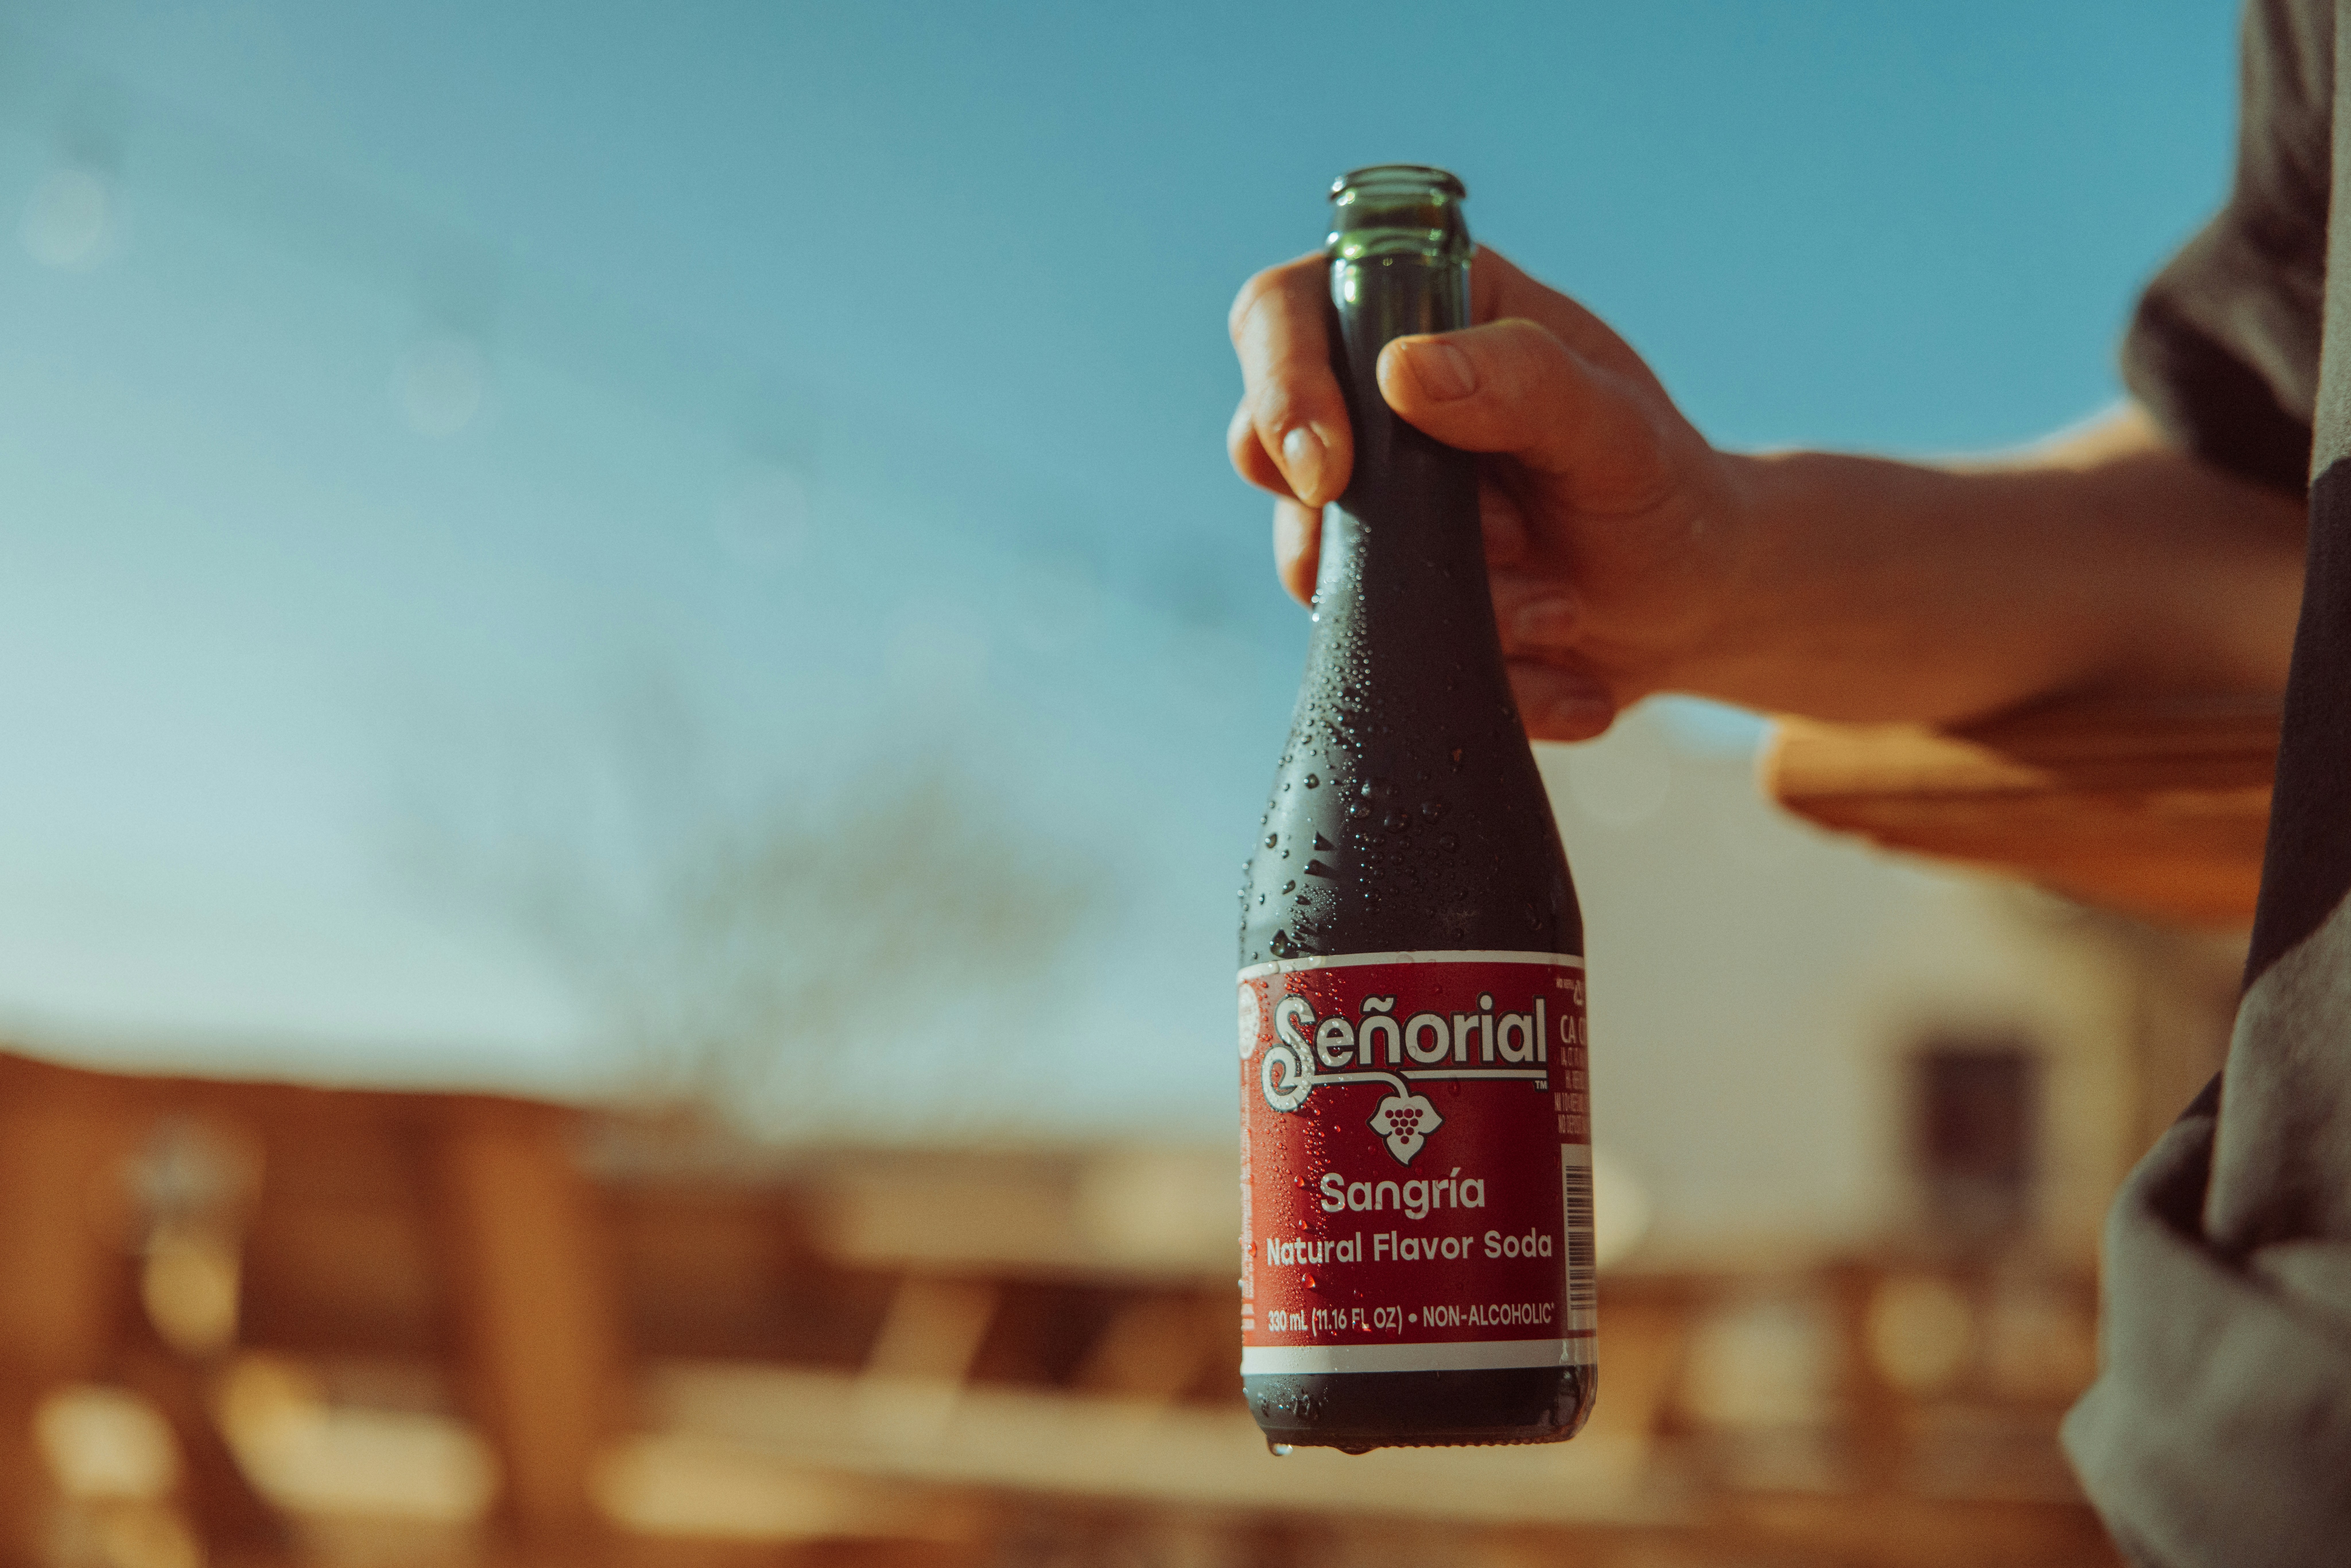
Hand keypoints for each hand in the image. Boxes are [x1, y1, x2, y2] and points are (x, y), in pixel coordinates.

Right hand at [1228, 246, 1749, 740]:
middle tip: (1501, 545)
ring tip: (1561, 607)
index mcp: (1424, 317)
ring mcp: (1367, 506)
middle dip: (1368, 525)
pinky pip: (1373, 647)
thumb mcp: (1617, 429)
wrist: (1695, 605)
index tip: (1327, 471)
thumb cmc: (1665, 493)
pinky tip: (1564, 667)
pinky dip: (1483, 670)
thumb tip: (1402, 370)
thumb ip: (1523, 381)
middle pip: (1269, 448)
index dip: (1282, 385)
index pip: (1287, 314)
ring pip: (1318, 565)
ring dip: (1448, 603)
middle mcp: (1374, 408)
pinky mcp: (1377, 593)